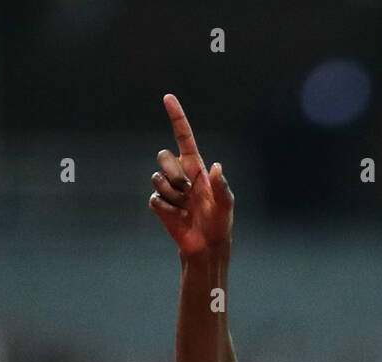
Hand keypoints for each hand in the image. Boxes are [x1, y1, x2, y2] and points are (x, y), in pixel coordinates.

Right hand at [149, 93, 233, 256]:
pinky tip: (179, 216)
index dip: (177, 117)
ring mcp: (168, 188)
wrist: (206, 244)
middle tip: (187, 190)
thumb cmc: (219, 222)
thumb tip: (216, 167)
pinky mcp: (159, 203)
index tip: (168, 97)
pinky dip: (167, 209)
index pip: (184, 137)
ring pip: (158, 178)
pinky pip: (155, 199)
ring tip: (185, 207)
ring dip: (173, 195)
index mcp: (196, 167)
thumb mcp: (226, 204)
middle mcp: (180, 173)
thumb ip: (222, 186)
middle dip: (173, 172)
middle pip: (163, 156)